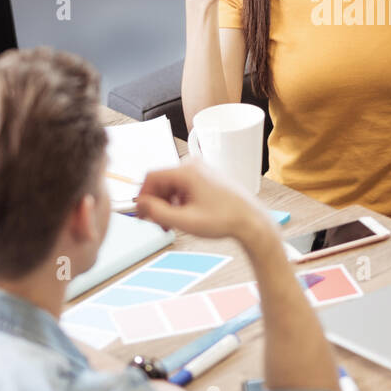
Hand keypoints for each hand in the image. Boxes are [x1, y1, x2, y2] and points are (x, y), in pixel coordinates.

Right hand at [135, 158, 269, 246]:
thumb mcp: (185, 221)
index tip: (141, 214)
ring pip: (171, 185)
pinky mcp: (206, 177)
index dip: (142, 196)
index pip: (151, 177)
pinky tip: (184, 215)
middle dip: (157, 202)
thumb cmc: (224, 220)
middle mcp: (193, 165)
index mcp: (187, 171)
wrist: (250, 220)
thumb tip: (140, 205)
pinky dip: (178, 200)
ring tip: (173, 223)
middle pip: (161, 181)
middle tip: (159, 224)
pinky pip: (183, 186)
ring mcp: (201, 170)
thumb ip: (158, 213)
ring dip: (167, 203)